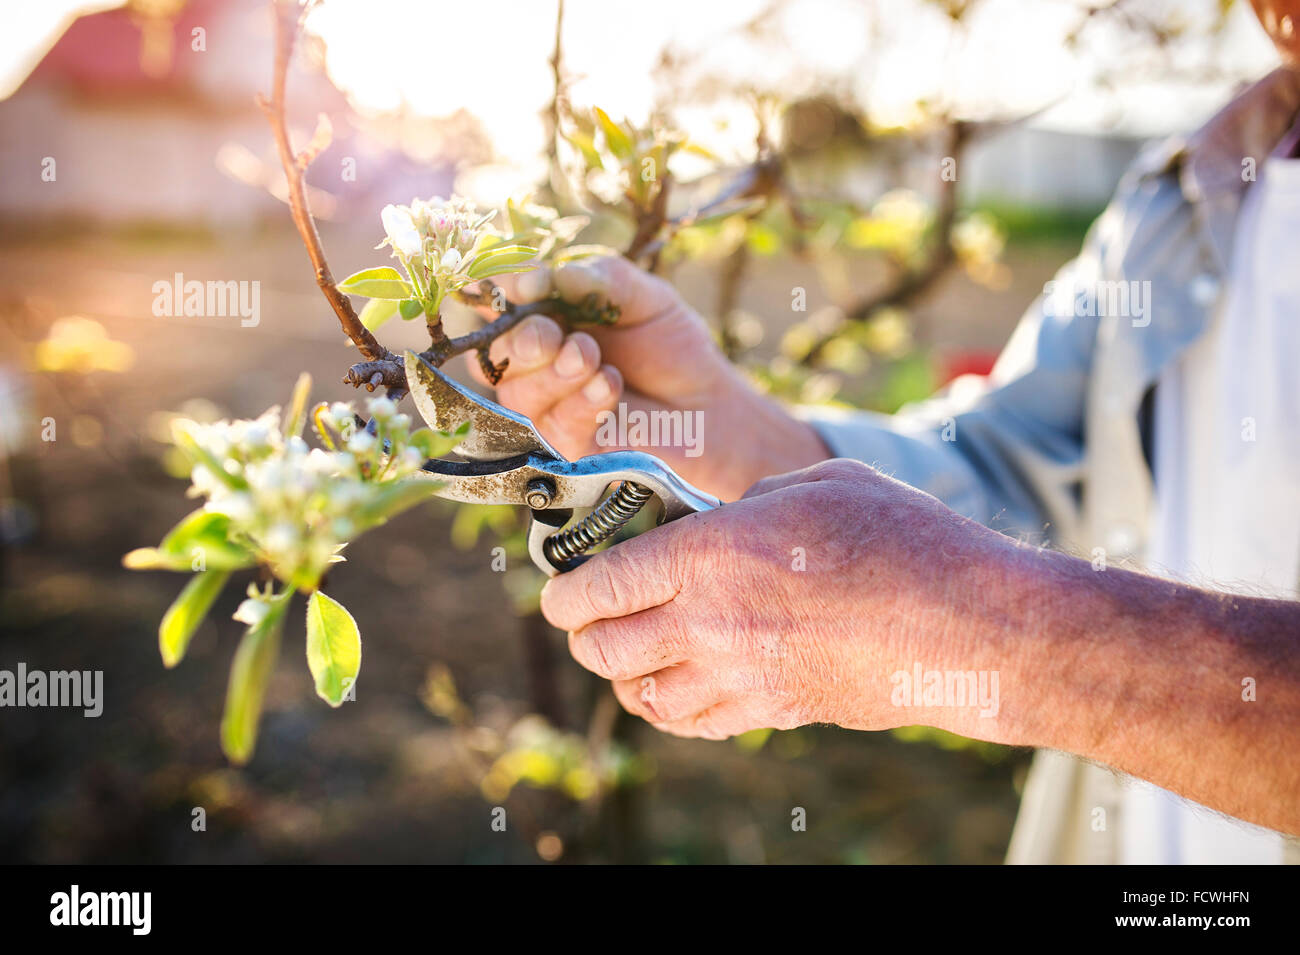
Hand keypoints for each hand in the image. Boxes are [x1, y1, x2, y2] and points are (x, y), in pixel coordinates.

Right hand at [467, 254, 827, 500]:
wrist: (709, 406)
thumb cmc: (674, 348)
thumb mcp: (645, 298)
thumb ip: (601, 279)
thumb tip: (551, 275)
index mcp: (548, 316)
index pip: (501, 302)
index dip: (500, 294)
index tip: (526, 286)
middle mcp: (537, 361)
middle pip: (499, 352)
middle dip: (524, 340)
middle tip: (557, 336)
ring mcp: (547, 406)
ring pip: (518, 391)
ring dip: (555, 373)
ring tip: (595, 360)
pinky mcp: (565, 445)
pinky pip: (550, 424)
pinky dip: (578, 402)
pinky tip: (609, 387)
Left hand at [539, 458, 1020, 739]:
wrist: (970, 624)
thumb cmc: (901, 537)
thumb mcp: (816, 482)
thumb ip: (750, 499)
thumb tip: (721, 516)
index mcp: (711, 553)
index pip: (602, 584)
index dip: (566, 592)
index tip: (557, 594)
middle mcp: (710, 622)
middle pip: (605, 646)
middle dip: (584, 634)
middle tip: (586, 620)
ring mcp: (741, 676)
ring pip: (642, 696)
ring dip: (623, 675)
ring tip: (628, 654)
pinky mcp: (775, 711)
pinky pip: (694, 724)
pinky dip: (669, 709)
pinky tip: (675, 689)